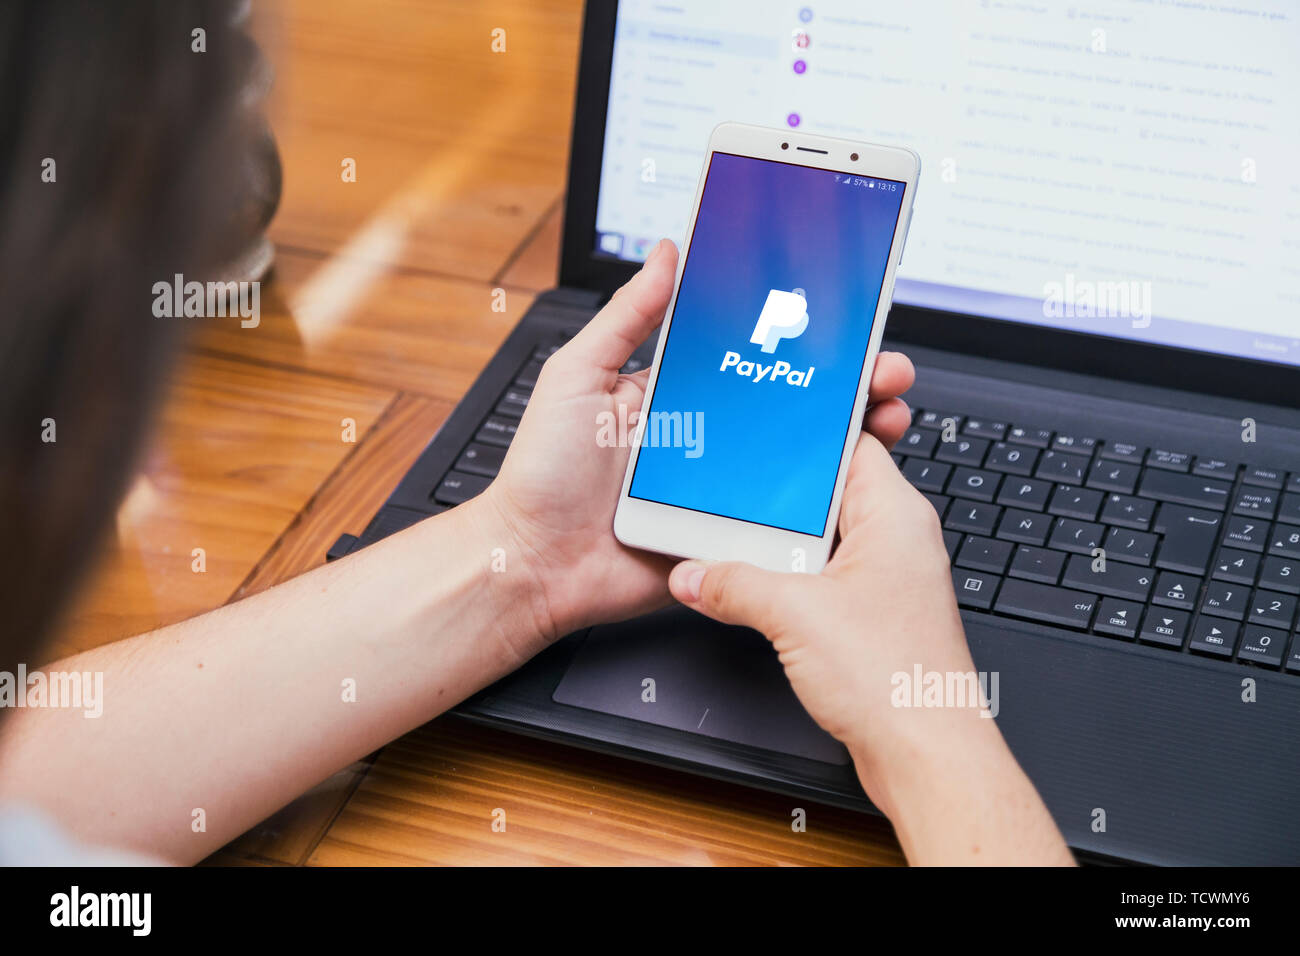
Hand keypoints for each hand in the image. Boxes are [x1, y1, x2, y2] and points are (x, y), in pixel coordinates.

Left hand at [479, 238, 916, 648]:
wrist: (533, 565)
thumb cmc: (543, 473)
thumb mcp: (577, 376)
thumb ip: (627, 317)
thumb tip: (667, 252)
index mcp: (675, 390)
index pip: (750, 352)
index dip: (798, 336)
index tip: (844, 316)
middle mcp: (707, 434)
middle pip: (790, 402)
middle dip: (846, 383)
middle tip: (884, 370)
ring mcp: (721, 486)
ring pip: (800, 458)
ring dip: (850, 437)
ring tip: (883, 418)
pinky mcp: (726, 534)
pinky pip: (782, 516)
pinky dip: (823, 502)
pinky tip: (854, 483)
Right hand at [666, 429, 992, 808]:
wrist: (925, 755)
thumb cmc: (897, 681)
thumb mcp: (794, 615)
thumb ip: (733, 585)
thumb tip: (694, 573)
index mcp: (895, 515)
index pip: (852, 442)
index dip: (807, 430)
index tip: (765, 420)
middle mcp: (898, 541)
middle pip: (828, 492)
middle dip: (778, 492)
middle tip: (731, 483)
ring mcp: (887, 580)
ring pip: (822, 539)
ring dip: (780, 543)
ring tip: (731, 536)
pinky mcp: (872, 617)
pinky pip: (823, 579)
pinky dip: (790, 579)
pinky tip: (754, 588)